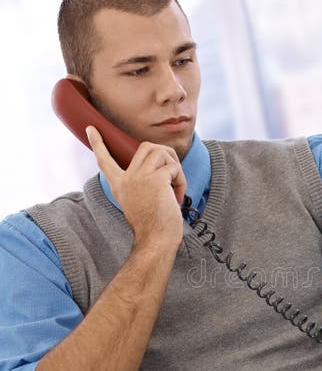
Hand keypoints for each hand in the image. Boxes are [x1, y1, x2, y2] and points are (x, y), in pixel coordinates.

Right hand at [86, 125, 185, 250]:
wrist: (156, 241)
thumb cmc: (154, 226)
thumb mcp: (142, 200)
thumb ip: (144, 182)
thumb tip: (162, 163)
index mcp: (119, 185)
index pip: (105, 160)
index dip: (98, 143)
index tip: (90, 128)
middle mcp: (126, 179)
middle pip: (147, 147)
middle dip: (166, 155)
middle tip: (173, 175)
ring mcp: (139, 177)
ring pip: (162, 152)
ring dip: (175, 167)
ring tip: (175, 188)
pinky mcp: (155, 179)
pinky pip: (174, 168)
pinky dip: (182, 181)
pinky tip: (177, 197)